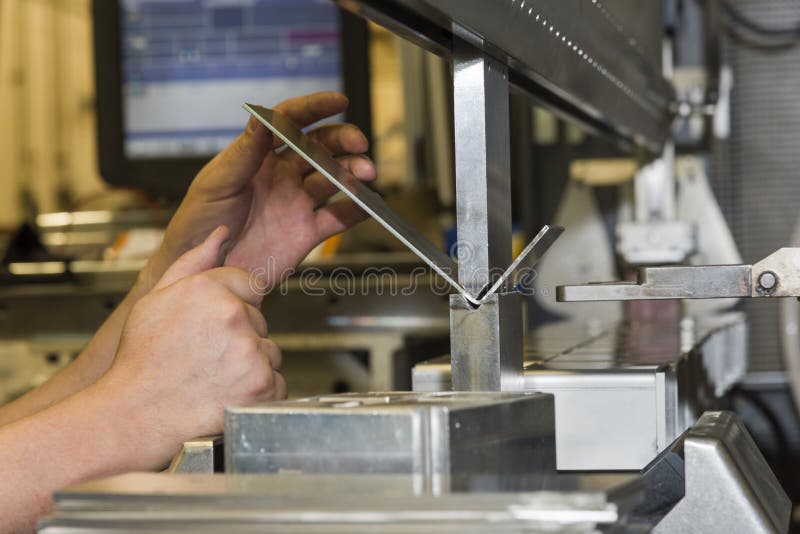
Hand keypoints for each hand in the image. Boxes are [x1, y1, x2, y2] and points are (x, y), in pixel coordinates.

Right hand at [99, 227, 284, 467]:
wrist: (136, 416)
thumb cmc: (142, 360)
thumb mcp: (156, 299)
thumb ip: (194, 261)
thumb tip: (222, 233)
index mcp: (209, 289)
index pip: (252, 286)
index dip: (234, 307)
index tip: (214, 329)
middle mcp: (233, 316)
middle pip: (260, 320)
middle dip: (242, 336)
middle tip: (208, 358)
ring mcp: (250, 351)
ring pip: (270, 351)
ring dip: (252, 364)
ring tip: (216, 378)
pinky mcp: (263, 384)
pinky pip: (277, 382)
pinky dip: (260, 392)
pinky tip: (229, 395)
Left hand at [149, 91, 375, 292]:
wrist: (204, 272)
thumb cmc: (198, 224)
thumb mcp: (216, 183)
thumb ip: (244, 152)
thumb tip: (263, 116)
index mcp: (259, 157)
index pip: (291, 123)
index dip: (315, 108)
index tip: (339, 101)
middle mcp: (283, 176)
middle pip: (321, 149)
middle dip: (343, 142)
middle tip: (359, 144)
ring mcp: (297, 204)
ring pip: (335, 180)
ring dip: (353, 173)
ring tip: (366, 173)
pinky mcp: (307, 233)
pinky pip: (339, 218)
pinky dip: (357, 210)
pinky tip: (368, 204)